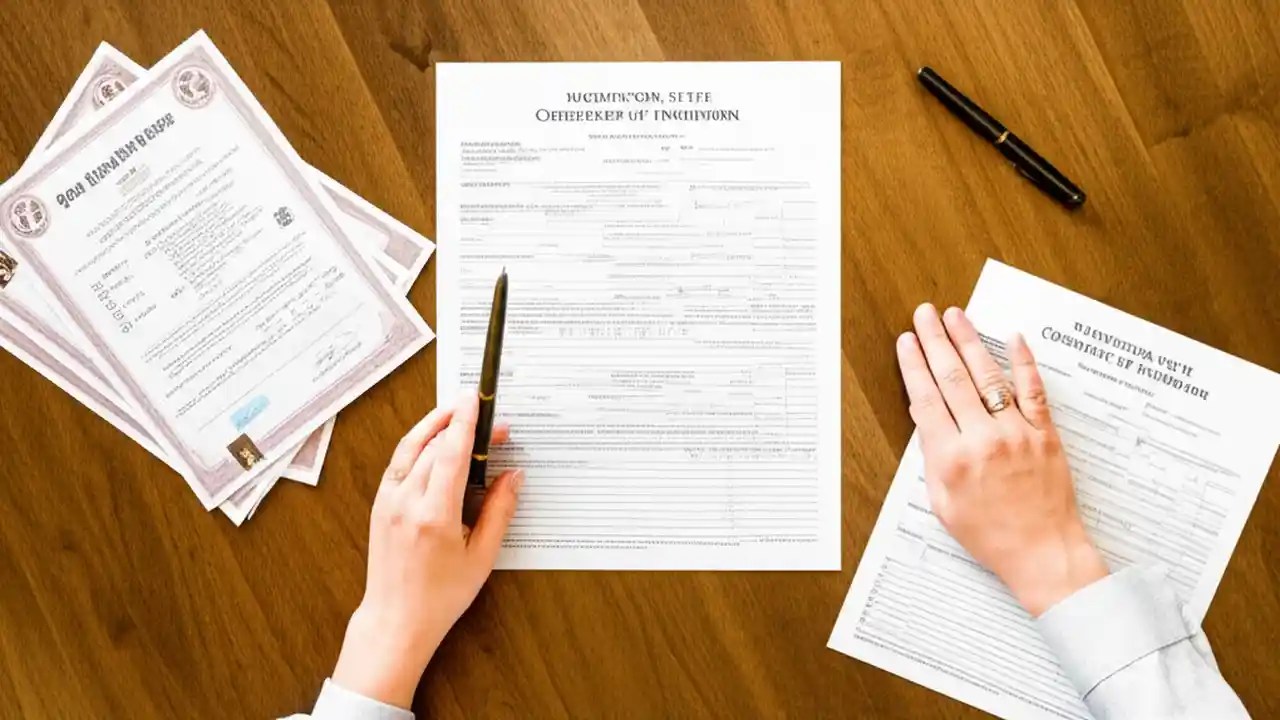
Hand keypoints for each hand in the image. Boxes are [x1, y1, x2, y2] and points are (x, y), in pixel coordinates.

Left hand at [332, 391, 522, 708]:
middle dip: (462, 425)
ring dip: (436, 426)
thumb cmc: (440, 596)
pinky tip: (433, 439)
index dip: (466, 422)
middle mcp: (406, 503)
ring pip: (411, 448)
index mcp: (434, 515)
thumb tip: (513, 476)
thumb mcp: (482, 556)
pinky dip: (417, 443)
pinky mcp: (380, 504)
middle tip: (490, 419)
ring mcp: (388, 502)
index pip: (451, 454)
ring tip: (458, 412)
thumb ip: (500, 511)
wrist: (396, 619)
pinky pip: (398, 462)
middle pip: (434, 445)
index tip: (476, 399)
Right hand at [897, 303, 1107, 615]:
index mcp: (952, 459)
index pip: (926, 399)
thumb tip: (925, 420)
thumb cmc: (990, 535)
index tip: (906, 342)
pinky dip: (1024, 362)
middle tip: (924, 314)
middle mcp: (983, 439)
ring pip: (989, 376)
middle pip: (952, 379)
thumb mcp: (943, 504)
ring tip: (956, 315)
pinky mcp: (1045, 434)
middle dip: (934, 341)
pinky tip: (1014, 338)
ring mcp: (1017, 433)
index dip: (913, 366)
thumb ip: (932, 460)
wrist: (1043, 553)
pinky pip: (1034, 390)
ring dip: (969, 342)